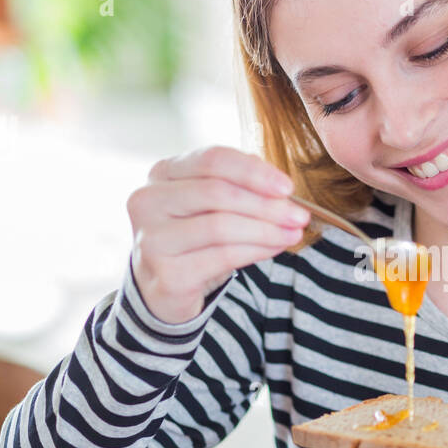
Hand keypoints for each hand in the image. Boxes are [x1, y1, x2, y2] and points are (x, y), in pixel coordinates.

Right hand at [126, 146, 311, 324]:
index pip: (212, 160)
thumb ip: (239, 187)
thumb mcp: (209, 203)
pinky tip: (275, 248)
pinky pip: (222, 257)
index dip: (254, 171)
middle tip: (299, 215)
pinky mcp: (166, 273)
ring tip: (293, 233)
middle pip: (217, 192)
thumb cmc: (194, 237)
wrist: (163, 287)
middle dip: (266, 204)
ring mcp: (152, 238)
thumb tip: (281, 191)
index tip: (287, 187)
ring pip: (221, 226)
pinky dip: (256, 251)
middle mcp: (148, 201)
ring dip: (266, 230)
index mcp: (162, 173)